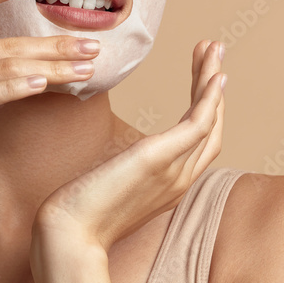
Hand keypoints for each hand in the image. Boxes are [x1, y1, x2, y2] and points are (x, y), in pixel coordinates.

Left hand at [31, 39, 226, 252]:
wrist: (68, 234)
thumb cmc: (79, 212)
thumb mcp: (108, 184)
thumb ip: (122, 170)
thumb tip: (115, 159)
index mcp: (170, 183)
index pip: (200, 139)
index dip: (206, 105)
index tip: (202, 73)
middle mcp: (180, 178)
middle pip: (212, 126)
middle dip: (214, 86)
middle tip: (214, 50)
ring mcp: (174, 171)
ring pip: (209, 119)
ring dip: (212, 80)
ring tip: (213, 47)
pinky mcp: (160, 159)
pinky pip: (198, 124)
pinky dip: (209, 99)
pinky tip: (213, 76)